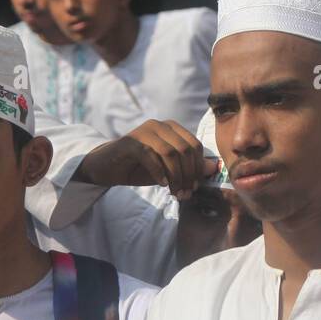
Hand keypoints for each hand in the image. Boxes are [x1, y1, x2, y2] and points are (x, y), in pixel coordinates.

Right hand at [73, 119, 215, 199]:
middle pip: (185, 149)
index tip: (194, 187)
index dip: (198, 168)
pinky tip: (162, 184)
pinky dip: (159, 172)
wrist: (107, 168)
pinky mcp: (131, 141)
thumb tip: (213, 168)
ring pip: (171, 153)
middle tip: (185, 194)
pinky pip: (151, 156)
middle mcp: (160, 125)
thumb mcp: (168, 170)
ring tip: (175, 192)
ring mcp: (145, 131)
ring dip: (176, 176)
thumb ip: (189, 167)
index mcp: (172, 128)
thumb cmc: (140, 168)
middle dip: (188, 174)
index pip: (195, 145)